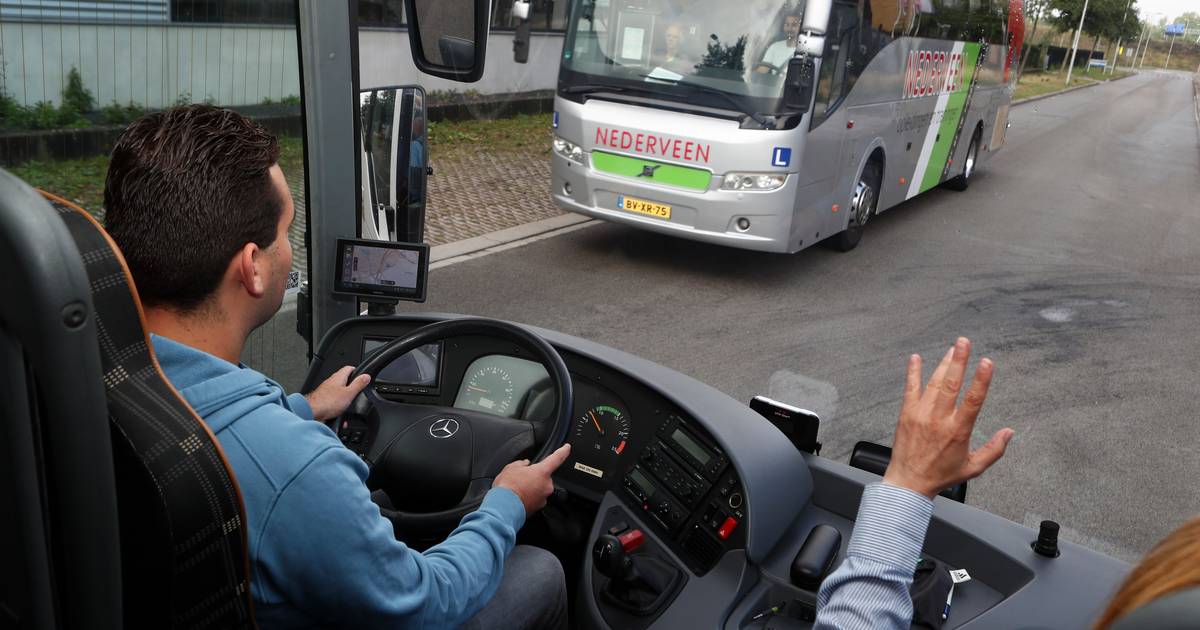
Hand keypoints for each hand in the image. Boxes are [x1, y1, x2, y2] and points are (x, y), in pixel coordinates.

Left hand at [304, 366, 370, 420]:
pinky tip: (341, 411)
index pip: (349, 368)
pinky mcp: (323, 398)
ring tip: (350, 402)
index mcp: (339, 377)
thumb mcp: (349, 393)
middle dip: (351, 384)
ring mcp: (326, 390)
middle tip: (358, 390)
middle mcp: (331, 381)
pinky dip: (338, 404)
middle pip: (344, 379)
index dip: (357, 371)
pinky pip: (333, 399)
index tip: (362, 375)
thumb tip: (366, 376)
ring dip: (345, 395)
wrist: (312, 412)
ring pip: (338, 390)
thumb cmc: (327, 402)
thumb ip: (358, 384)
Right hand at [493, 444, 571, 515]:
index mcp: (542, 471)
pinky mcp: (538, 508)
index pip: (557, 458)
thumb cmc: (507, 488)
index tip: (567, 448)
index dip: (563, 451)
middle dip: (535, 476)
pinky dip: (529, 497)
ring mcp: (543, 498)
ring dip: (531, 487)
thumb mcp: (511, 468)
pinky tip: (518, 497)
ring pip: (539, 488)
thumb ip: (521, 464)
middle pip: (544, 476)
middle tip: (521, 478)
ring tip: (517, 489)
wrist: (503, 508)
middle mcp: (546, 485)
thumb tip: (525, 465)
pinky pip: (535, 499)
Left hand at [882, 337, 1014, 499]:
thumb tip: (1009, 432)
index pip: (973, 400)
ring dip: (943, 364)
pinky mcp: (906, 413)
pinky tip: (915, 358)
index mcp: (958, 431)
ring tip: (952, 349)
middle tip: (964, 342)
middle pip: (951, 384)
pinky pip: (910, 388)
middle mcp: (939, 419)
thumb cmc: (940, 475)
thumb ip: (994, 450)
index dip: (981, 380)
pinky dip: (913, 372)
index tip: (987, 362)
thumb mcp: (973, 468)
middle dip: (959, 361)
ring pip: (934, 383)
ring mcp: (920, 414)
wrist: (908, 483)